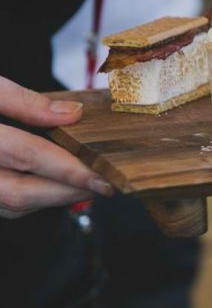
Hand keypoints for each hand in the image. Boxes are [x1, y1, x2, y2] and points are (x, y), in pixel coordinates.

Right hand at [0, 77, 111, 218]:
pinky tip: (51, 187)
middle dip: (67, 192)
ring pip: (11, 206)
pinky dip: (29, 200)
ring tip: (85, 186)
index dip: (70, 168)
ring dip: (51, 199)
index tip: (105, 175)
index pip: (28, 155)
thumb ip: (24, 101)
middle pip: (21, 193)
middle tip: (105, 186)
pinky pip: (1, 206)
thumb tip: (70, 113)